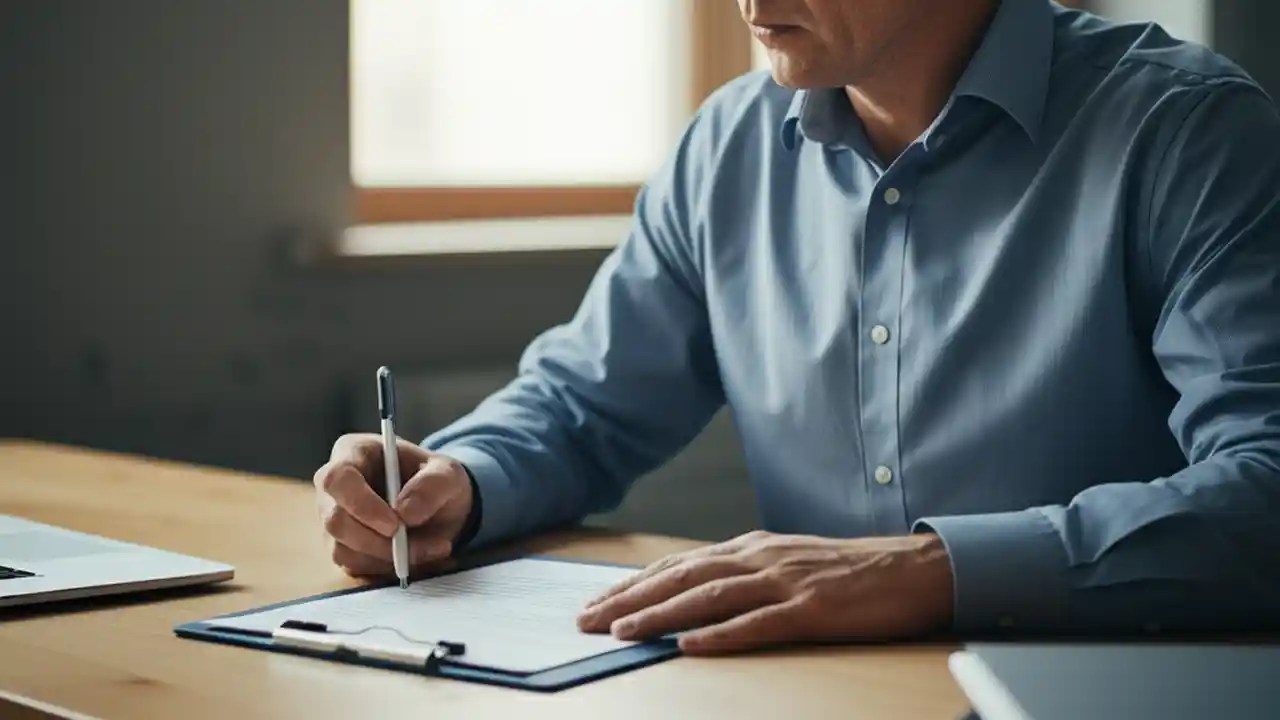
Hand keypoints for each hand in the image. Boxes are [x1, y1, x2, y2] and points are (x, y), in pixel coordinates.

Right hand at [313, 434, 472, 577]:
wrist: (441, 509)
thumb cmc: (437, 481)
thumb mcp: (448, 474)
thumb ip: (432, 485)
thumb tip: (405, 513)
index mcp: (353, 453)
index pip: (338, 478)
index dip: (362, 504)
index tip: (395, 524)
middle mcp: (335, 488)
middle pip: (335, 520)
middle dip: (376, 540)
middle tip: (411, 544)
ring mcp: (334, 520)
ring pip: (344, 550)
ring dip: (389, 556)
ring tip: (430, 547)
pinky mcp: (343, 548)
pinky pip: (355, 567)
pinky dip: (388, 567)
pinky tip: (416, 555)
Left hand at [577, 531, 953, 654]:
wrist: (914, 569)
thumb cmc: (849, 572)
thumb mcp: (786, 563)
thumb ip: (743, 574)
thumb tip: (694, 592)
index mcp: (751, 548)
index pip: (678, 564)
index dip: (634, 584)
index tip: (596, 603)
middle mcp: (760, 558)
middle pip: (682, 576)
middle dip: (629, 598)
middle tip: (586, 620)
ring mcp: (786, 581)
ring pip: (710, 595)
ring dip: (662, 615)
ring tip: (623, 632)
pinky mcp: (812, 608)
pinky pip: (760, 623)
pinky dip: (722, 634)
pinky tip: (691, 646)